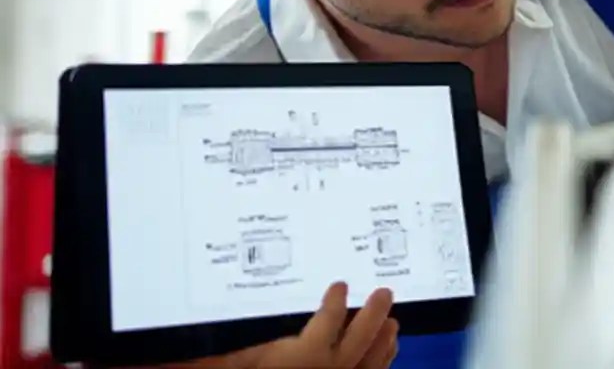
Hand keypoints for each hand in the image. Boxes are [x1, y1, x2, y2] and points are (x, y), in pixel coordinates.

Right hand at [175, 282, 398, 368]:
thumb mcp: (226, 364)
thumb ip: (210, 353)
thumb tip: (187, 330)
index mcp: (301, 361)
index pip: (327, 325)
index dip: (334, 305)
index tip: (339, 286)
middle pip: (361, 344)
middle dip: (374, 316)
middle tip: (385, 292)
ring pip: (370, 367)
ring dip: (383, 345)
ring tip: (393, 324)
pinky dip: (379, 367)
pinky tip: (384, 356)